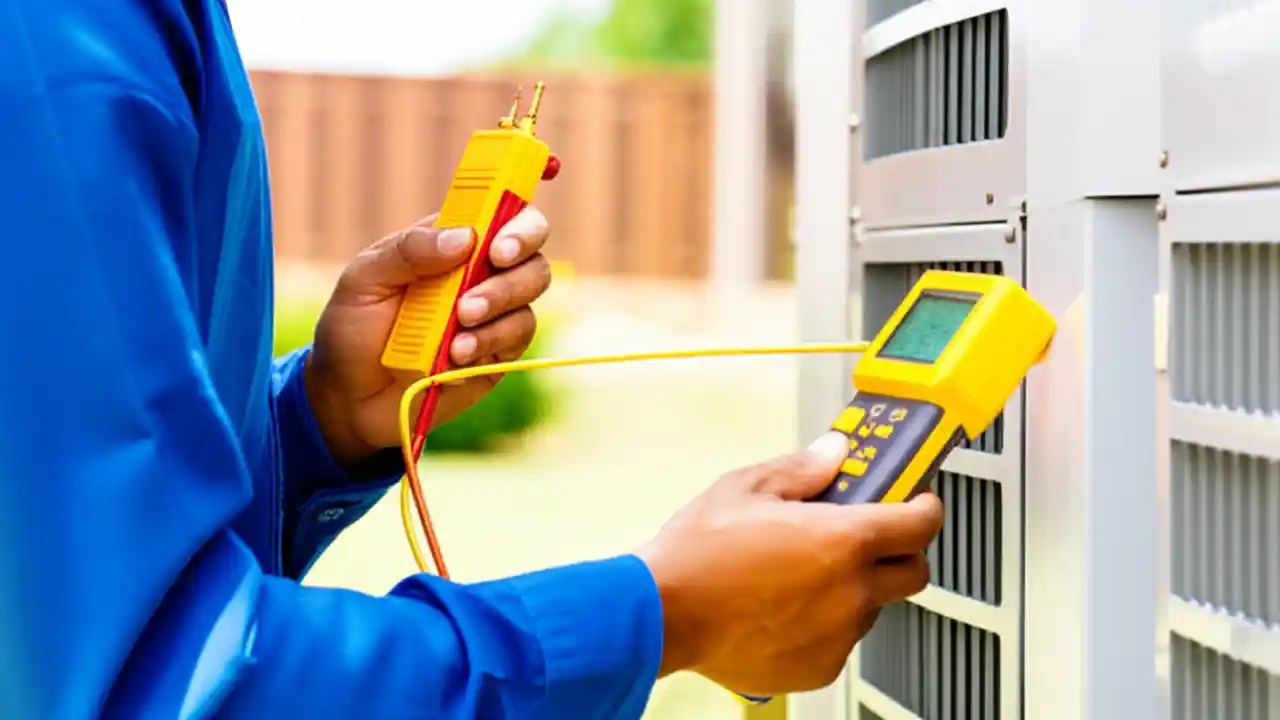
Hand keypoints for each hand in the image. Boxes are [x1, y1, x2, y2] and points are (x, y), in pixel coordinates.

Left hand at [305, 209, 551, 465]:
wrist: (349, 397)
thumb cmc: (353, 329)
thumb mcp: (365, 279)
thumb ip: (410, 250)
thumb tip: (465, 237)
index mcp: (451, 241)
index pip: (503, 212)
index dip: (516, 221)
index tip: (497, 244)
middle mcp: (480, 271)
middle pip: (532, 253)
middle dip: (516, 265)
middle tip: (482, 281)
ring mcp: (494, 312)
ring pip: (530, 294)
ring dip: (498, 306)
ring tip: (457, 330)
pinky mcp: (498, 351)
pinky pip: (517, 338)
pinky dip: (489, 343)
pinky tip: (455, 357)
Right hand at [636, 432, 943, 696]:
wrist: (663, 614)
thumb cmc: (698, 555)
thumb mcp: (746, 488)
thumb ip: (802, 470)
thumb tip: (833, 455)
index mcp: (842, 540)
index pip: (921, 523)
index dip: (925, 507)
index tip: (917, 502)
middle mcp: (850, 591)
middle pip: (914, 572)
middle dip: (902, 551)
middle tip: (873, 537)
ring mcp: (838, 634)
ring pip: (874, 606)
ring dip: (856, 587)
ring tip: (806, 572)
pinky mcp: (820, 666)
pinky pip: (842, 640)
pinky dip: (827, 622)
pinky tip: (788, 605)